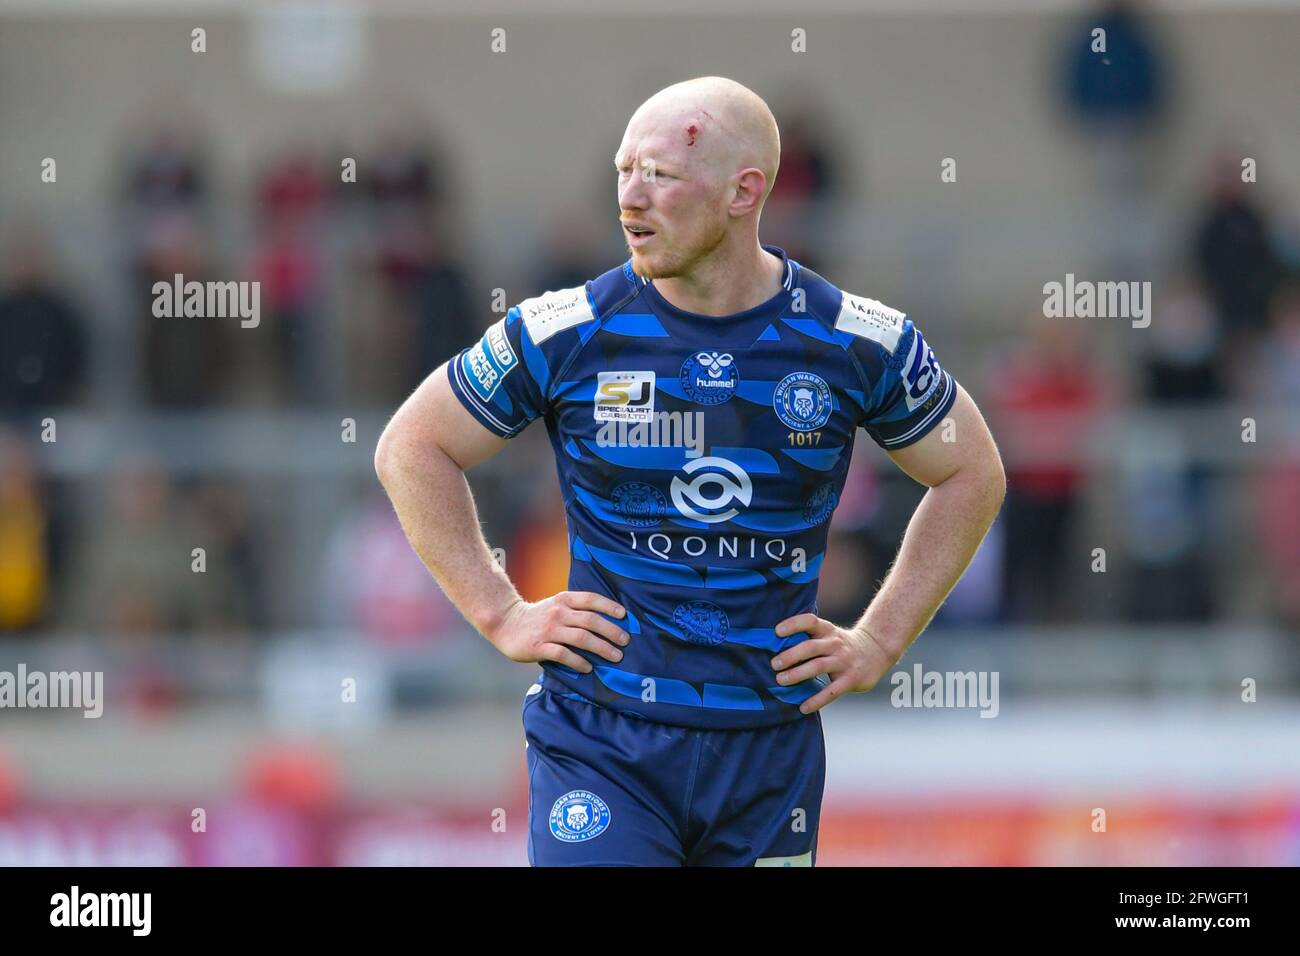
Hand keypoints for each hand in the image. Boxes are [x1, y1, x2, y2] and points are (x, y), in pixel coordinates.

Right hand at [488, 591, 629, 673]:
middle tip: (625, 642)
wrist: (505, 623)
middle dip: (611, 631)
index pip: (591, 599)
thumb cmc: (537, 616)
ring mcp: (549, 630)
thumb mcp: (556, 605)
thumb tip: (606, 621)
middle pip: (591, 620)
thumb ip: (576, 610)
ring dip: (601, 648)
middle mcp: (558, 613)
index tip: (625, 615)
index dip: (609, 606)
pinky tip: (588, 668)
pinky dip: (579, 662)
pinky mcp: (539, 646)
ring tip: (615, 657)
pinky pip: (564, 655)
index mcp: (564, 600)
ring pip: (581, 638)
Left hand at [770, 614, 895, 714]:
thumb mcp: (828, 634)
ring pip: (817, 667)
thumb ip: (808, 638)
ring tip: (780, 681)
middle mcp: (835, 644)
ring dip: (797, 674)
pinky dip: (816, 700)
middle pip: (810, 647)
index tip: (777, 632)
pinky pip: (831, 691)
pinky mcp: (851, 679)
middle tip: (774, 664)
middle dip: (790, 656)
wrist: (876, 651)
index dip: (793, 624)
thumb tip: (773, 649)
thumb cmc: (841, 644)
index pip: (809, 621)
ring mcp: (843, 661)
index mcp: (827, 630)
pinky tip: (803, 707)